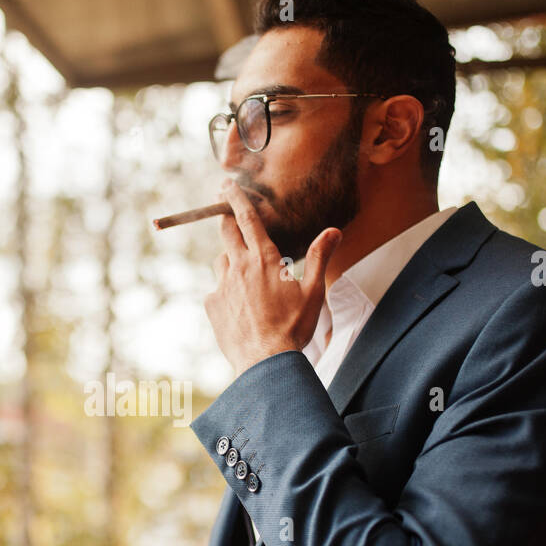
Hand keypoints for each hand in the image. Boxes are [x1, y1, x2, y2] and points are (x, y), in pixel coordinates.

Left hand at [206, 180, 342, 378]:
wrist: (265, 361)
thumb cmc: (293, 327)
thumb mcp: (313, 291)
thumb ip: (320, 257)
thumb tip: (333, 231)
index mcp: (264, 259)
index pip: (247, 218)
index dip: (236, 198)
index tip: (227, 184)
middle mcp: (239, 267)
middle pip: (227, 232)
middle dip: (226, 219)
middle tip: (227, 214)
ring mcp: (222, 286)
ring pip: (221, 261)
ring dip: (230, 260)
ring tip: (245, 275)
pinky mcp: (212, 305)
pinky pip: (217, 290)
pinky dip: (226, 292)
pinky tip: (240, 308)